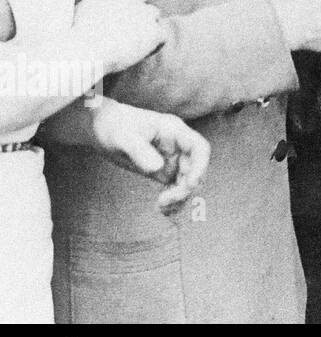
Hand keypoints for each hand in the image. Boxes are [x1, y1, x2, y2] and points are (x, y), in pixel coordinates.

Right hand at [71, 0, 164, 73]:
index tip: (116, 2)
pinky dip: (154, 43)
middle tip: (123, 28)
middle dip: (134, 8)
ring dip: (146, 24)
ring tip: (130, 42)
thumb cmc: (74, 37)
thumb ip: (96, 2)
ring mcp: (144, 11)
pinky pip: (161, 35)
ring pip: (153, 14)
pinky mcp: (154, 31)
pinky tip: (141, 52)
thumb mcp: (78, 11)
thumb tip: (103, 8)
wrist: (83, 52)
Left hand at [86, 98, 210, 215]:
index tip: (190, 184)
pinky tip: (163, 211)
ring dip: (180, 197)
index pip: (199, 148)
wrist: (103, 127)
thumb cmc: (113, 126)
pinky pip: (176, 186)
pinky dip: (173, 200)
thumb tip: (157, 168)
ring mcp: (172, 158)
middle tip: (165, 201)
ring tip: (163, 209)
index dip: (200, 166)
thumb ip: (139, 151)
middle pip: (195, 168)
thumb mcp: (122, 137)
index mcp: (174, 131)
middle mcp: (178, 145)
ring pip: (187, 180)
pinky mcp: (164, 170)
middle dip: (185, 188)